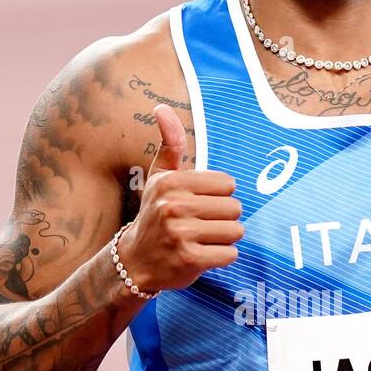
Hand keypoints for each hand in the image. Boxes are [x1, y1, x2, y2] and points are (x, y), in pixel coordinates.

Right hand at [118, 104, 243, 292]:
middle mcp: (175, 206)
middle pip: (235, 208)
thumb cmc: (154, 214)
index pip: (227, 184)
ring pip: (235, 231)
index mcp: (172, 182)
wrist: (135, 261)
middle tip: (203, 225)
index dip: (219, 196)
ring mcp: (182, 234)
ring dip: (225, 239)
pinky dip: (222, 257)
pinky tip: (203, 255)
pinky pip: (230, 254)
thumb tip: (161, 108)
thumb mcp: (159, 178)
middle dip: (225, 219)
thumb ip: (169, 144)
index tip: (201, 204)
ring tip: (203, 240)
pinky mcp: (190, 260)